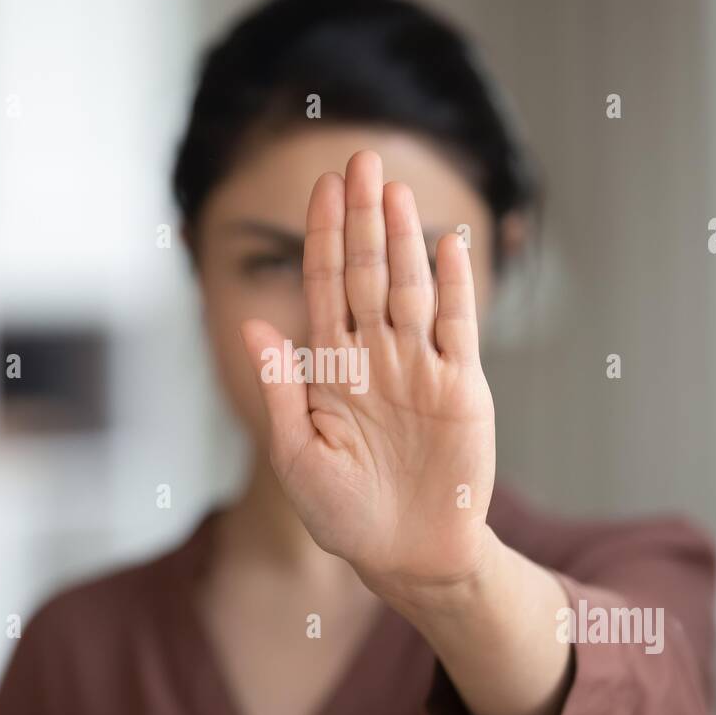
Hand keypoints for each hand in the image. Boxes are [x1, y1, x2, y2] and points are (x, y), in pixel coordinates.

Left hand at [240, 150, 496, 608]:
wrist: (407, 555)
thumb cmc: (343, 514)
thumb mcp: (297, 456)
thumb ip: (279, 389)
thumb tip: (254, 325)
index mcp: (331, 368)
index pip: (326, 286)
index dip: (324, 236)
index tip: (322, 186)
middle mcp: (375, 355)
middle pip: (369, 272)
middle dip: (363, 218)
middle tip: (361, 159)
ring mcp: (420, 367)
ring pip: (411, 287)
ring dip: (404, 238)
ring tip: (395, 189)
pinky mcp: (461, 388)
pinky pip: (459, 326)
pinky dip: (455, 286)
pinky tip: (449, 245)